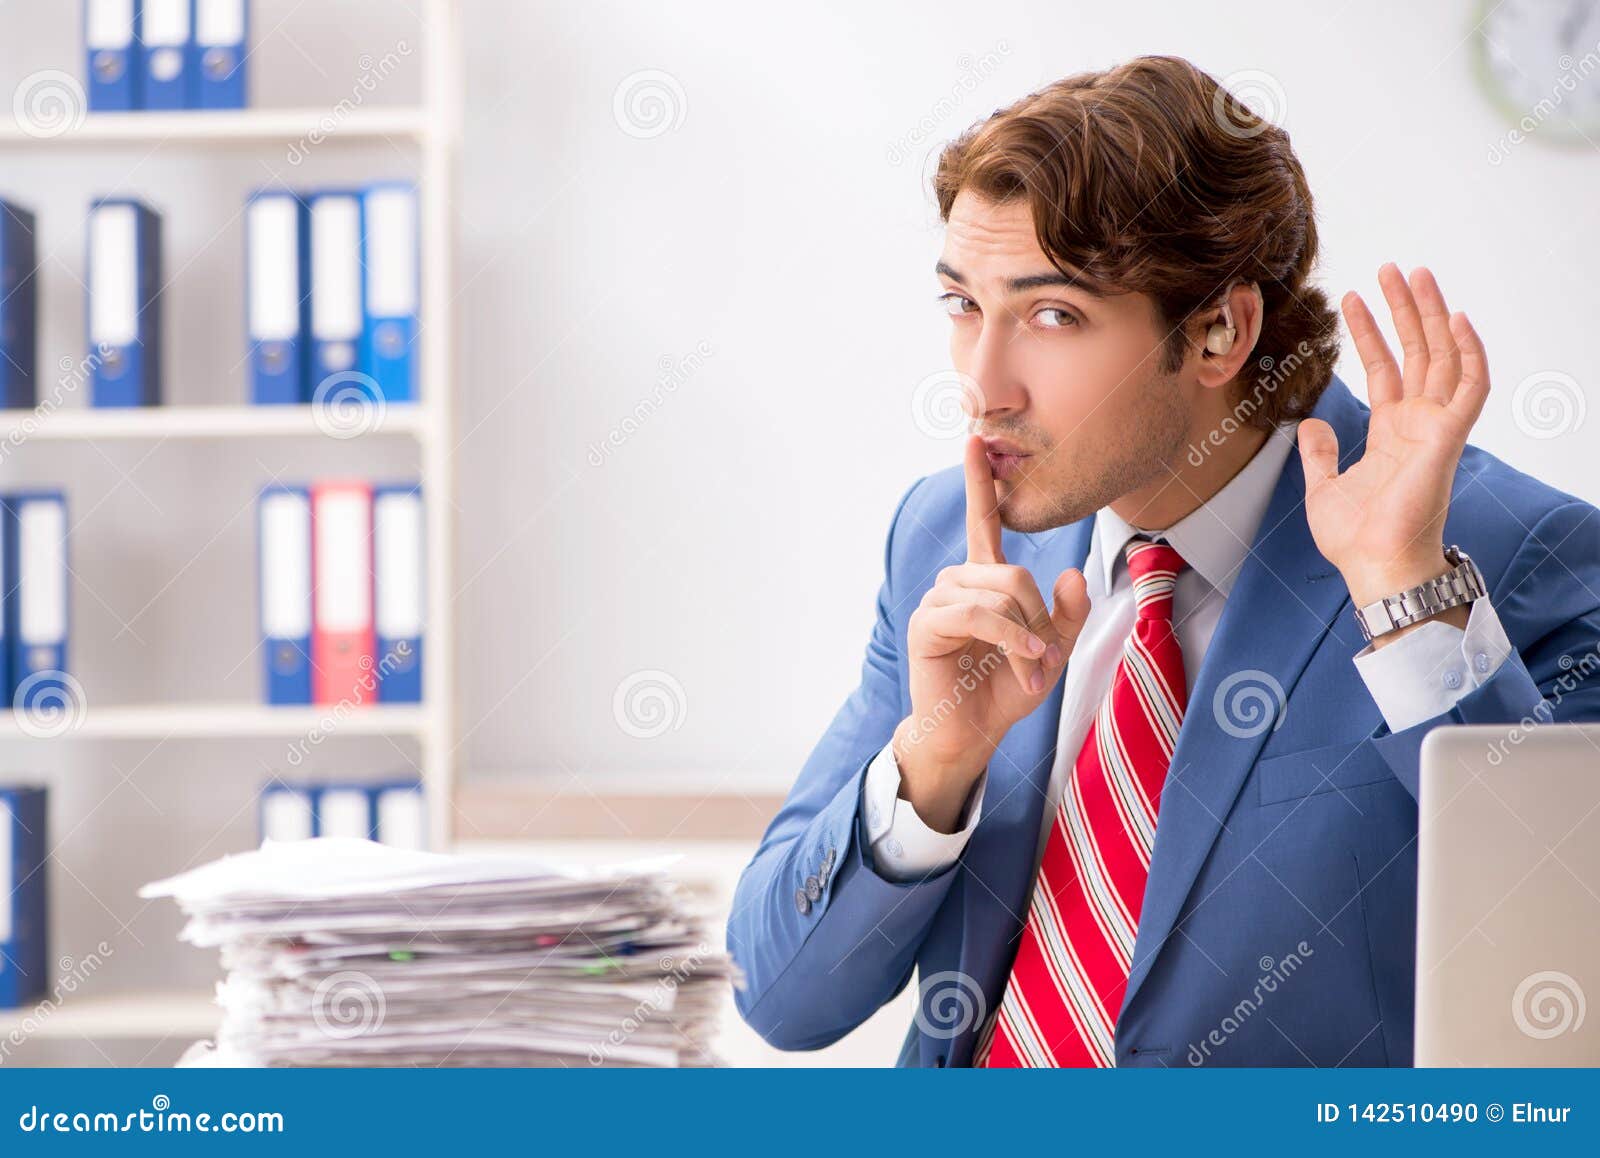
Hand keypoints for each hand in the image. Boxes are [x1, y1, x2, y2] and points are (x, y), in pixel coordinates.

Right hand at [894, 436, 1090, 829]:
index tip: (974, 439)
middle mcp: (957, 583)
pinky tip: (1022, 666)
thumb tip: (1074, 574)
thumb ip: (1067, 615)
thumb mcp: (1051, 653)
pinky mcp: (927, 624)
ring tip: (1031, 672)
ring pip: (1001, 593)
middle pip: (1013, 573)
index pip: (982, 521)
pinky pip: (977, 614)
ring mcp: (938, 601)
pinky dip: (1009, 640)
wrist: (972, 735)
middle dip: (1040, 620)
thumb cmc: (1005, 691)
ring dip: (1027, 638)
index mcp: (983, 581)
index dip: (979, 482)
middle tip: (1044, 661)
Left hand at [1298, 264, 1489, 642]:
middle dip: (1403, 309)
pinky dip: (1469, 352)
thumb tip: (1311, 422)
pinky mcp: (1448, 437)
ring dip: (1429, 315)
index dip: (1370, 334)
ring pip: (1441, 357)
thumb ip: (1319, 452)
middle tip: (1390, 269)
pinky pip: (1471, 387)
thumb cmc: (1355, 538)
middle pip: (1416, 352)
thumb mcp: (1322, 487)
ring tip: (1413, 274)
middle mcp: (1418, 425)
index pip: (1384, 369)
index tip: (1353, 300)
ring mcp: (1436, 429)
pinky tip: (1456, 318)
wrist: (1373, 566)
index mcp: (1391, 434)